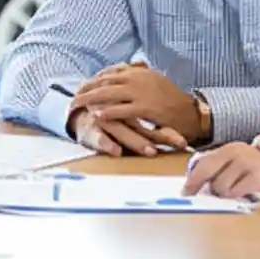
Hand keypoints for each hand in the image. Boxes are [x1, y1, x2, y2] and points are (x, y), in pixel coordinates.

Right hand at [69, 106, 186, 156]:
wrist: (76, 107)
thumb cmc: (107, 112)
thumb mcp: (125, 106)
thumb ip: (144, 107)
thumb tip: (166, 107)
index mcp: (131, 107)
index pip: (153, 119)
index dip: (168, 130)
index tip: (183, 142)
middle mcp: (120, 114)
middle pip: (143, 126)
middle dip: (160, 136)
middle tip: (175, 143)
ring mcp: (105, 121)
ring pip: (123, 131)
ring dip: (136, 141)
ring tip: (151, 151)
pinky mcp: (91, 129)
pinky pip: (99, 137)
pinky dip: (107, 144)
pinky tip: (117, 152)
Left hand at [70, 63, 203, 142]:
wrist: (190, 111)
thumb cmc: (172, 99)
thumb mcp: (155, 80)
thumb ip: (141, 73)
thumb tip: (130, 65)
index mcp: (139, 72)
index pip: (110, 72)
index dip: (94, 80)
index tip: (82, 85)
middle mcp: (138, 78)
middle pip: (105, 81)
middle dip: (87, 88)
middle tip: (73, 96)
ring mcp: (141, 92)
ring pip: (110, 93)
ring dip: (91, 99)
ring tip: (78, 105)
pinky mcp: (146, 107)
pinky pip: (122, 109)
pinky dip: (108, 112)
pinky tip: (97, 115)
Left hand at [182, 142, 259, 199]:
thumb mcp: (242, 165)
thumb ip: (223, 170)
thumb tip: (200, 186)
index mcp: (230, 149)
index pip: (203, 163)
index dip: (192, 178)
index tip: (185, 190)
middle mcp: (236, 152)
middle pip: (206, 173)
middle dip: (198, 187)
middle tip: (192, 197)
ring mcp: (246, 163)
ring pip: (220, 187)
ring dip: (225, 195)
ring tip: (238, 193)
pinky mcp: (256, 177)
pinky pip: (235, 194)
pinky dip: (237, 198)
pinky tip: (247, 195)